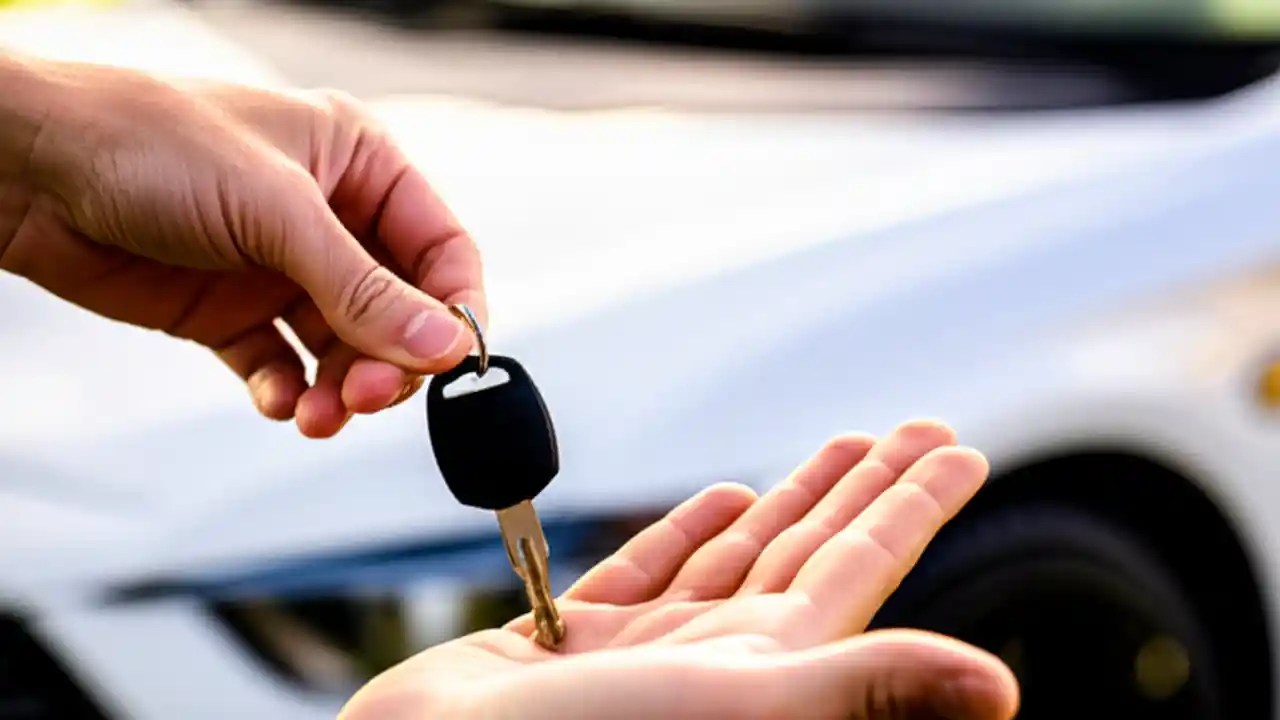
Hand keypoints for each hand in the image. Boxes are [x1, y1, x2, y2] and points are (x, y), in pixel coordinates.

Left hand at [0, 56, 482, 436]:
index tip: (449, 365)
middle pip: (398, 311)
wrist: (27, 168)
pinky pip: (284, 364)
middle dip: (390, 361)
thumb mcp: (277, 213)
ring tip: (316, 416)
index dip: (454, 310)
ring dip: (340, 390)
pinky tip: (277, 400)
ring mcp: (279, 268)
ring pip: (344, 349)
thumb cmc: (152, 144)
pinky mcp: (231, 311)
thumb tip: (446, 347)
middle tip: (365, 397)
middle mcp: (328, 218)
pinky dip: (288, 391)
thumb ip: (364, 289)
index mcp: (360, 165)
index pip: (441, 249)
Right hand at [339, 421, 1020, 719]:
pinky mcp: (578, 650)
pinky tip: (727, 500)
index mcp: (774, 669)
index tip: (961, 450)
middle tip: (916, 430)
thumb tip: (1003, 689)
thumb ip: (865, 685)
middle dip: (865, 488)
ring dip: (791, 501)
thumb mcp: (745, 703)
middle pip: (816, 552)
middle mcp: (723, 662)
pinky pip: (651, 577)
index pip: (865, 565)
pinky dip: (691, 534)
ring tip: (838, 449)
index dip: (915, 504)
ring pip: (741, 558)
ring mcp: (652, 657)